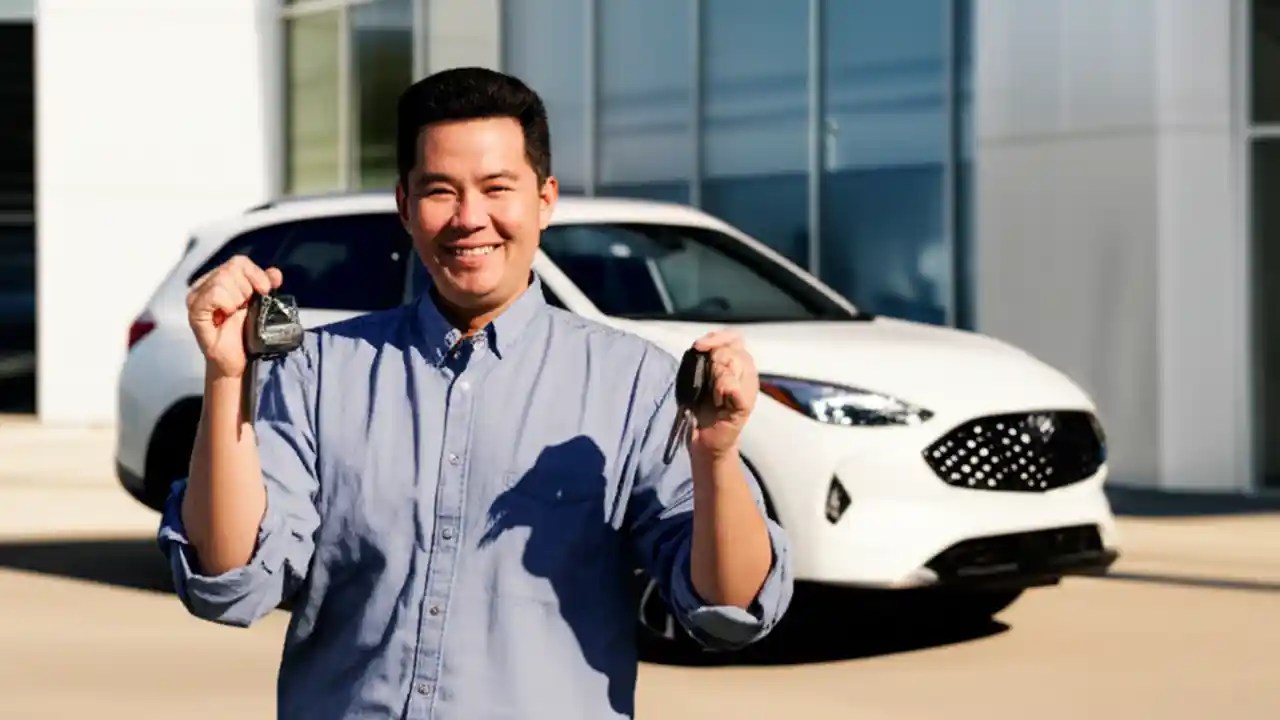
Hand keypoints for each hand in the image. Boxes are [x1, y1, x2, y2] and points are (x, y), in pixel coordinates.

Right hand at [186, 255, 282, 378]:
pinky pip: (214, 294)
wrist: (236, 362)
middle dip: (247, 289)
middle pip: (232, 269)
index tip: (265, 291)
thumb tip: (275, 274)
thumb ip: (265, 285)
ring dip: (237, 298)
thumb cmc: (244, 334)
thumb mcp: (259, 305)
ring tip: (235, 313)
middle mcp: (204, 285)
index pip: (239, 262)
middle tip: (244, 307)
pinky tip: (227, 315)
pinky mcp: (195, 312)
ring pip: (223, 280)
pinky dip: (226, 304)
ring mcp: (196, 298)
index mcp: (219, 279)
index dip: (256, 274)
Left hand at [688, 329, 758, 459]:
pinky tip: (718, 401)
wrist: (704, 437)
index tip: (699, 346)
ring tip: (714, 395)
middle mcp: (747, 372)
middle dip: (713, 361)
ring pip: (734, 365)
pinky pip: (735, 387)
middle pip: (731, 351)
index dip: (717, 337)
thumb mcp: (699, 375)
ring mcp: (748, 388)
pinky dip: (723, 389)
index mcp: (737, 361)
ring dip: (716, 377)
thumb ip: (705, 357)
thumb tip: (703, 344)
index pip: (734, 337)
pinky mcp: (745, 405)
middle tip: (708, 382)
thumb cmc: (700, 405)